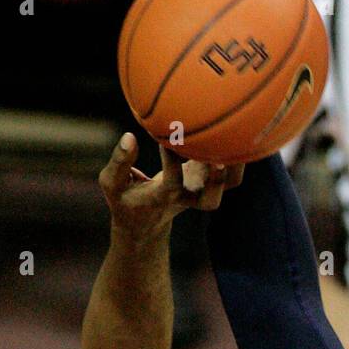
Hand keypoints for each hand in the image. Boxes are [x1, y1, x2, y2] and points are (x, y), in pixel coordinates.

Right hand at [99, 133, 243, 236]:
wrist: (145, 223)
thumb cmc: (126, 200)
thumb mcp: (112, 185)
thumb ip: (119, 163)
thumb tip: (130, 136)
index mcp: (164, 198)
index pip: (172, 183)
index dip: (172, 161)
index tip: (167, 137)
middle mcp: (188, 198)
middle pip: (211, 200)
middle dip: (218, 179)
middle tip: (217, 147)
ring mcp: (202, 189)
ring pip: (230, 183)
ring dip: (236, 162)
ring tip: (235, 131)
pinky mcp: (208, 179)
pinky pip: (231, 168)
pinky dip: (236, 149)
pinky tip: (234, 125)